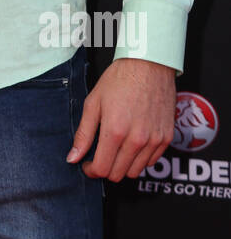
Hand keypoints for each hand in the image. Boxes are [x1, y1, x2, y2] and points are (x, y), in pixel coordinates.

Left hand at [67, 58, 175, 181]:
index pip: (102, 169)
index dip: (91, 170)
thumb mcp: (93, 103)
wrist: (149, 64)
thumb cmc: (119, 80)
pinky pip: (151, 161)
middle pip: (118, 174)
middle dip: (105, 169)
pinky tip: (132, 144)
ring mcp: (154, 140)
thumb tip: (73, 158)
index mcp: (115, 131)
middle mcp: (137, 140)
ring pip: (135, 171)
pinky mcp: (166, 137)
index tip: (87, 164)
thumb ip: (83, 134)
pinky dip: (139, 159)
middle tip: (100, 155)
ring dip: (122, 165)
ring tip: (116, 149)